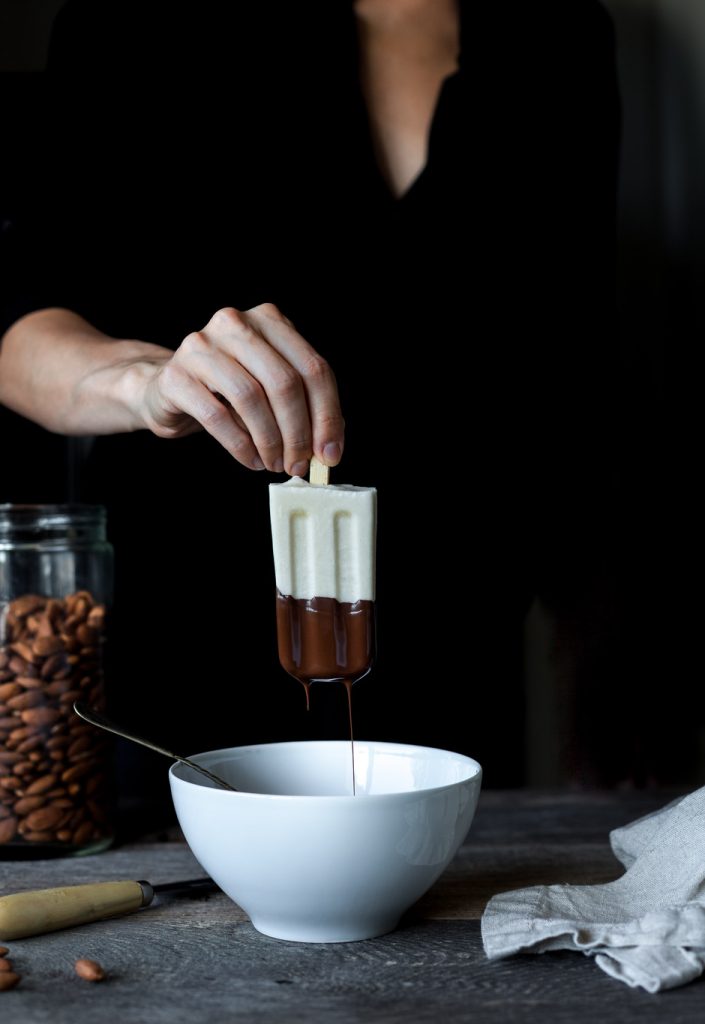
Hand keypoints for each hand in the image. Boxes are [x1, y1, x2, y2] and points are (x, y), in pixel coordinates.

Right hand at [139, 304, 343, 474]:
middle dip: (298, 433)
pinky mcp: (177, 375)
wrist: (169, 389)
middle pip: (285, 382)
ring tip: (275, 463)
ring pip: (251, 398)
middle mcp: (236, 323)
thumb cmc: (229, 390)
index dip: (327, 415)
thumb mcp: (271, 387)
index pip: (314, 368)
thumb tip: (329, 449)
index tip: (329, 454)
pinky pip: (217, 417)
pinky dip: (241, 446)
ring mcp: (202, 346)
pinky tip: (252, 461)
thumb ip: (303, 407)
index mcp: (269, 319)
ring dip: (270, 441)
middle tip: (299, 465)